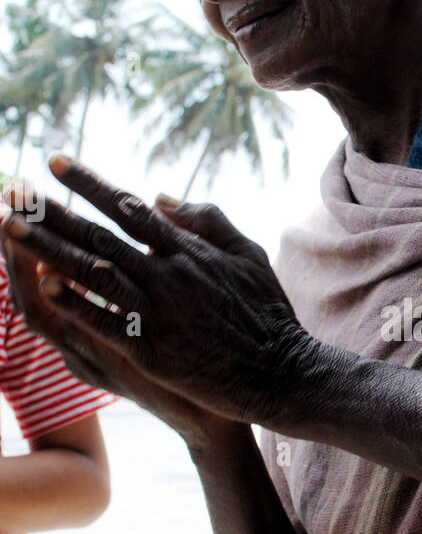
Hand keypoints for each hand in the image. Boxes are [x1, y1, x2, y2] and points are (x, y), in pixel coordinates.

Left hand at [0, 157, 313, 427]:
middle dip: (53, 211)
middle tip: (15, 190)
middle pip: (99, 235)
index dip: (89, 183)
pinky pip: (105, 321)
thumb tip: (161, 196)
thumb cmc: (268, 314)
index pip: (129, 207)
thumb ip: (208, 221)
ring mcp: (160, 312)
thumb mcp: (249, 255)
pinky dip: (75, 301)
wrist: (282, 372)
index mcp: (189, 251)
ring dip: (48, 249)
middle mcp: (169, 275)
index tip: (55, 161)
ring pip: (93, 272)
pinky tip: (43, 284)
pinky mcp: (154, 350)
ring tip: (11, 227)